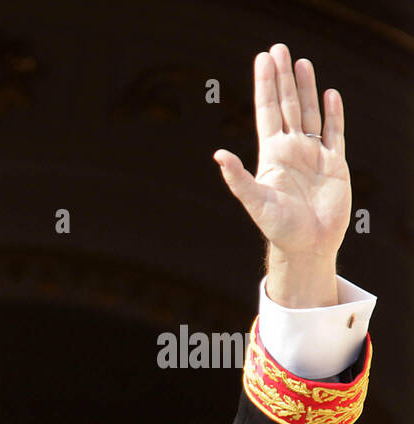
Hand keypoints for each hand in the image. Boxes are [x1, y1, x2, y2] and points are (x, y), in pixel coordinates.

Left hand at [214, 44, 348, 305]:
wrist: (307, 246)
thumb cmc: (278, 228)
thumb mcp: (254, 201)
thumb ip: (238, 178)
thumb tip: (218, 155)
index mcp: (271, 155)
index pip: (267, 111)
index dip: (265, 85)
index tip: (263, 59)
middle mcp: (291, 150)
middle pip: (287, 105)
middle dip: (283, 77)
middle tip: (279, 48)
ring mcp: (313, 155)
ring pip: (309, 113)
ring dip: (306, 88)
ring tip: (301, 62)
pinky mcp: (335, 163)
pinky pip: (334, 133)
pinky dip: (333, 114)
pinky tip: (329, 95)